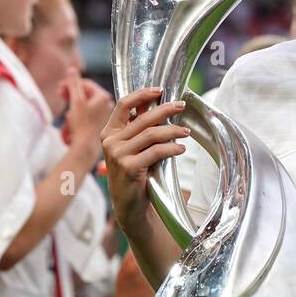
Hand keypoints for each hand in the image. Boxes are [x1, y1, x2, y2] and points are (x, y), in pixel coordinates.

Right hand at [62, 73, 114, 165]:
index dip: (71, 84)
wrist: (85, 147)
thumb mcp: (75, 101)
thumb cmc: (82, 125)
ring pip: (83, 105)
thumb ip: (73, 84)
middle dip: (70, 95)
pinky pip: (85, 115)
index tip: (60, 87)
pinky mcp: (99, 124)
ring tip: (66, 116)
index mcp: (103, 97)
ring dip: (71, 108)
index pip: (85, 83)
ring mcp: (104, 115)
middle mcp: (107, 105)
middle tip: (60, 95)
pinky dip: (76, 116)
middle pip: (84, 94)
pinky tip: (71, 123)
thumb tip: (72, 69)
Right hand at [100, 87, 188, 231]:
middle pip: (142, 118)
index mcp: (109, 133)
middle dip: (165, 109)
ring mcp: (118, 155)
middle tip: (181, 106)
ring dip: (173, 131)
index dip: (142, 94)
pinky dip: (172, 148)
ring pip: (152, 134)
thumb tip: (158, 103)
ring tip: (186, 132)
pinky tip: (181, 149)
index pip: (123, 104)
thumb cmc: (136, 174)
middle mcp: (110, 142)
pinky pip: (156, 152)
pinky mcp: (129, 168)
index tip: (160, 90)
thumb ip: (141, 128)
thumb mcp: (135, 148)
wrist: (130, 206)